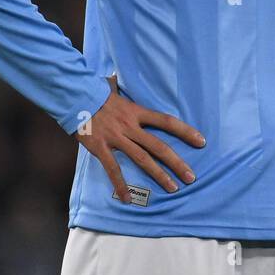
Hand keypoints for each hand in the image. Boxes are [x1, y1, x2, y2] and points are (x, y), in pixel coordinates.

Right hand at [77, 76, 205, 201]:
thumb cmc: (94, 93)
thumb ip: (119, 87)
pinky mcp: (101, 148)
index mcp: (137, 112)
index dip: (185, 131)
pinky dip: (120, 184)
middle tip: (192, 177)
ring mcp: (116, 138)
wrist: (73, 97)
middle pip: (159, 146)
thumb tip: (116, 76)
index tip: (201, 141)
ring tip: (172, 188)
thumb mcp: (113, 89)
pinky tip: (127, 198)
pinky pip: (113, 169)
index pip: (167, 121)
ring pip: (142, 159)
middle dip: (177, 162)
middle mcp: (130, 126)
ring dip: (159, 175)